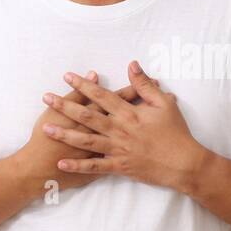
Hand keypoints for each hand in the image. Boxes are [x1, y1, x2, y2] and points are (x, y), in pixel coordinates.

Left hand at [41, 60, 206, 190]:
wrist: (184, 163)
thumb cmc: (176, 132)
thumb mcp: (164, 103)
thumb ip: (145, 84)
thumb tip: (131, 64)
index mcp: (129, 113)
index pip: (101, 96)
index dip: (83, 85)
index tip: (67, 76)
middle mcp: (119, 130)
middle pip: (87, 116)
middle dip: (65, 106)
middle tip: (46, 98)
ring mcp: (118, 149)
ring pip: (86, 140)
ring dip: (65, 134)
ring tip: (46, 129)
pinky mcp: (119, 166)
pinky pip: (95, 166)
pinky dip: (78, 165)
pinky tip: (62, 163)